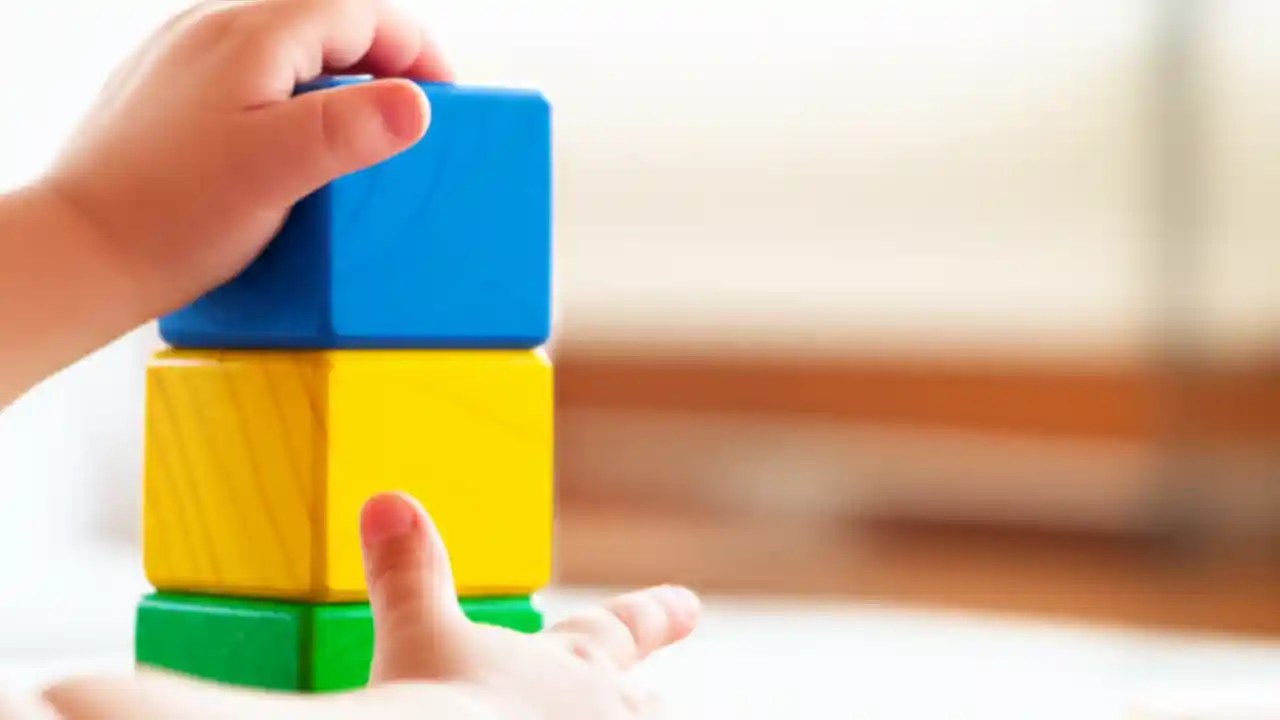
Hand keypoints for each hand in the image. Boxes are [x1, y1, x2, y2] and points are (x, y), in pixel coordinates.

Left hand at [39, 0, 450, 318]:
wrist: (80, 250)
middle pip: (326, 20)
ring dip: (341, 77)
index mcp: (251, 35)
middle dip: (383, 61)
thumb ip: (349, 131)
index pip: (358, 12)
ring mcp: (188, 55)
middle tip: (412, 118)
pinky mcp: (173, 89)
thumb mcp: (276, 172)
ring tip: (364, 133)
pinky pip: (256, 70)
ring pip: (291, 44)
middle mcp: (215, 27)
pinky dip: (296, 93)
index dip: (415, 48)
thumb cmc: (171, 215)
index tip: (445, 98)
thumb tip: (417, 104)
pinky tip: (297, 143)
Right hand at [356, 492, 701, 718]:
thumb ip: (409, 574)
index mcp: (570, 662)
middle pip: (641, 704)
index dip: (654, 614)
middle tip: (661, 698)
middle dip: (644, 701)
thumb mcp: (414, 634)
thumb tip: (388, 502)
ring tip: (653, 715)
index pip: (621, 628)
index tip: (688, 605)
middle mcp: (602, 712)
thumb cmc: (435, 705)